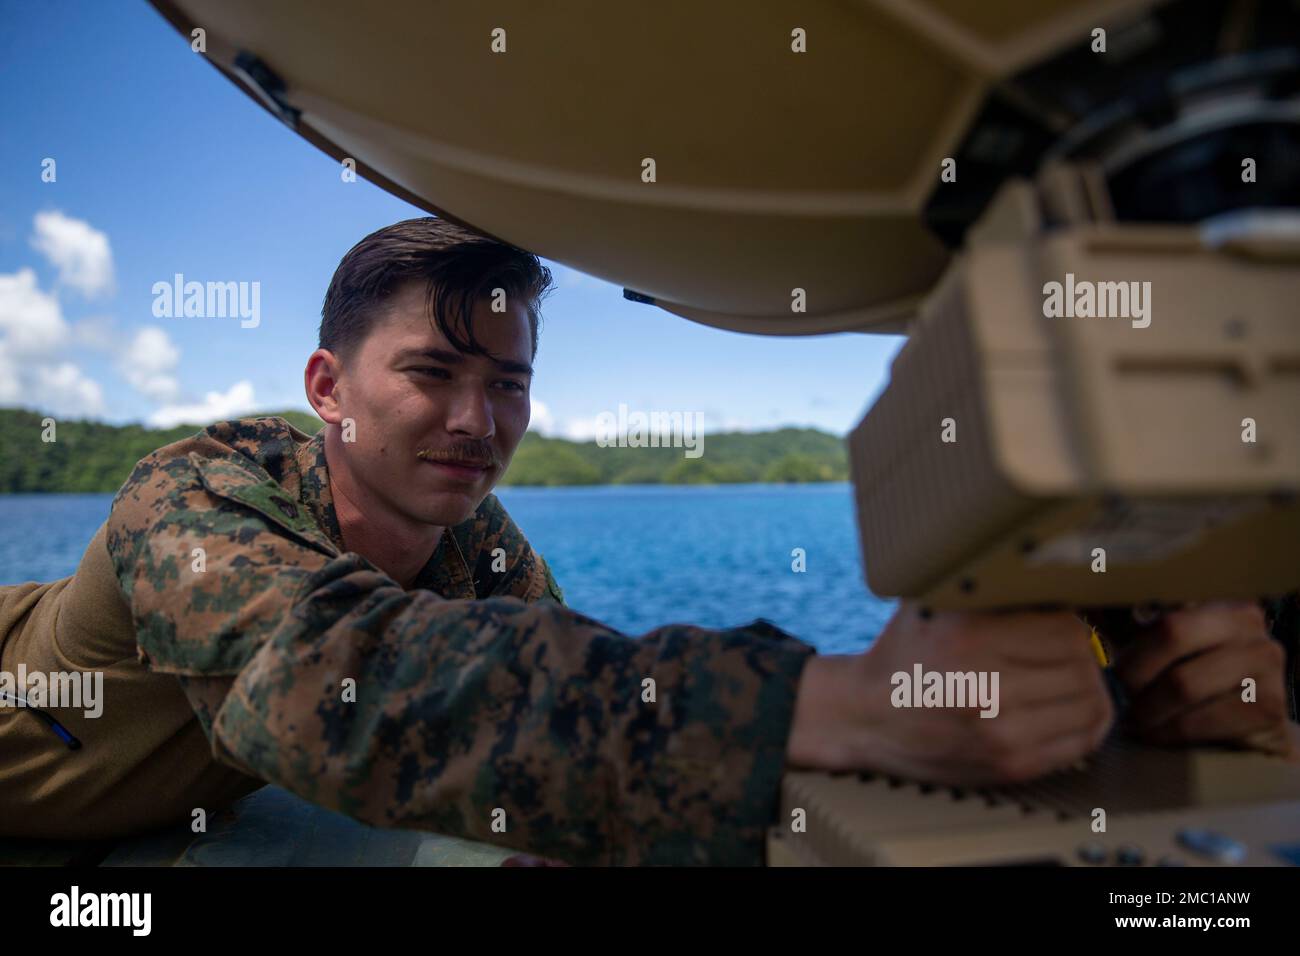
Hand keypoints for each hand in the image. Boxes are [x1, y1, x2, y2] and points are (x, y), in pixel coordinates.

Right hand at [786, 603, 1111, 784]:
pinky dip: (1087, 724)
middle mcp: (985, 687)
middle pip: (1083, 667)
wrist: (864, 718)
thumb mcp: (932, 605)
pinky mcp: (1009, 766)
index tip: (1065, 624)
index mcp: (968, 638)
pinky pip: (1081, 743)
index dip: (1074, 623)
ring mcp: (1000, 732)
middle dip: (1086, 657)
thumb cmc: (903, 656)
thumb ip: (983, 586)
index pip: (1067, 628)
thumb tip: (1049, 571)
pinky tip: (1070, 710)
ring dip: (1092, 690)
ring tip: (1075, 681)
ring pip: (1092, 706)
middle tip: (1074, 653)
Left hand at [1113, 602, 1299, 759]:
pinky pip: (1202, 720)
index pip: (1160, 607)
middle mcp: (1248, 622)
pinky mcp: (1268, 705)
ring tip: (1133, 719)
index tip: (1107, 666)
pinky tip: (1156, 735)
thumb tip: (1082, 620)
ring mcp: (1265, 661)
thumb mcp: (1170, 649)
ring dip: (1148, 708)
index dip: (1129, 638)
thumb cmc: (1195, 682)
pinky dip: (1169, 732)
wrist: (1250, 729)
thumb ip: (1136, 629)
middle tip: (1118, 695)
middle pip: (1172, 634)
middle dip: (1135, 670)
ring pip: (1183, 683)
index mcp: (1217, 599)